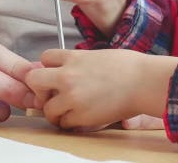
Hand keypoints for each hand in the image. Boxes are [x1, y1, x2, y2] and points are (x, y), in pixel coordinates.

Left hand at [24, 49, 177, 129]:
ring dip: (54, 111)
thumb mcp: (98, 54)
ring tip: (67, 111)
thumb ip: (79, 61)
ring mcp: (72, 96)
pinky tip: (80, 117)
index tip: (55, 75)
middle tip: (51, 95)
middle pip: (33, 80)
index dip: (48, 67)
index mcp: (74, 57)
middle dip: (40, 89)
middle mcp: (67, 75)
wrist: (144, 81)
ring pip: (46, 108)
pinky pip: (64, 123)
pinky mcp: (81, 115)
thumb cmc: (129, 67)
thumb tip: (69, 68)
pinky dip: (69, 123)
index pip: (44, 57)